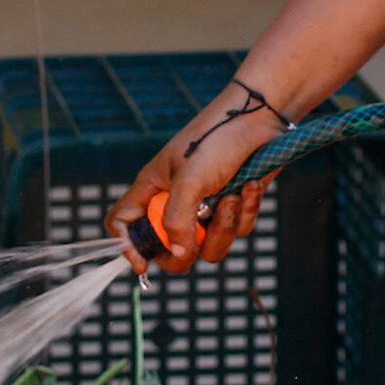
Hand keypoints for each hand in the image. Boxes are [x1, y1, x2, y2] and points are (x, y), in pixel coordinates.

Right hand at [118, 83, 285, 271]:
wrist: (261, 120)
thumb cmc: (217, 139)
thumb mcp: (190, 180)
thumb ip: (176, 221)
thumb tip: (177, 256)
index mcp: (153, 188)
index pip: (124, 222)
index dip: (127, 246)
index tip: (142, 264)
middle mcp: (175, 201)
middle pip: (169, 248)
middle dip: (187, 248)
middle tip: (200, 233)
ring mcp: (205, 206)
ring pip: (208, 245)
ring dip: (224, 225)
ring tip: (233, 197)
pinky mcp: (233, 205)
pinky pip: (237, 229)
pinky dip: (246, 211)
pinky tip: (251, 186)